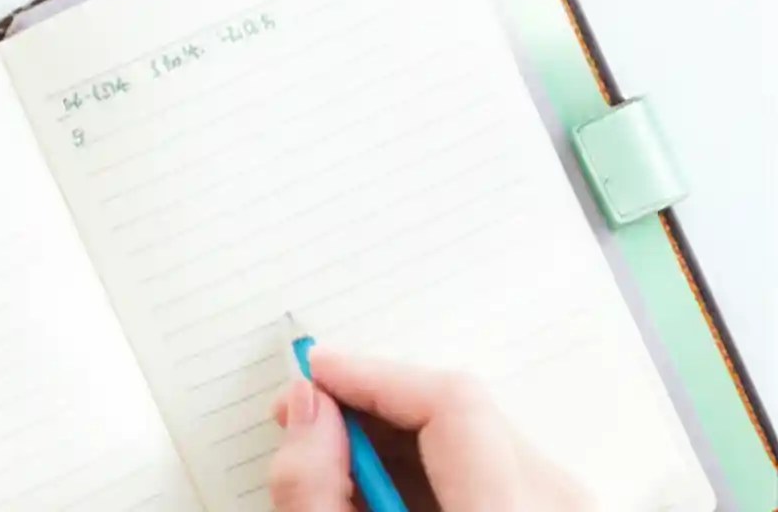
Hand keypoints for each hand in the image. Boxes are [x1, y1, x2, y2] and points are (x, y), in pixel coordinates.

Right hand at [269, 348, 590, 511]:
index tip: (315, 373)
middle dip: (372, 405)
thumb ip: (314, 487)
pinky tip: (386, 489)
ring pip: (472, 433)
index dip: (373, 374)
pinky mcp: (557, 511)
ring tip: (338, 467)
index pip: (450, 401)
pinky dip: (429, 462)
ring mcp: (565, 508)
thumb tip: (306, 408)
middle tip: (307, 419)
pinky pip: (488, 461)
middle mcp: (556, 505)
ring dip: (396, 435)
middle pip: (459, 411)